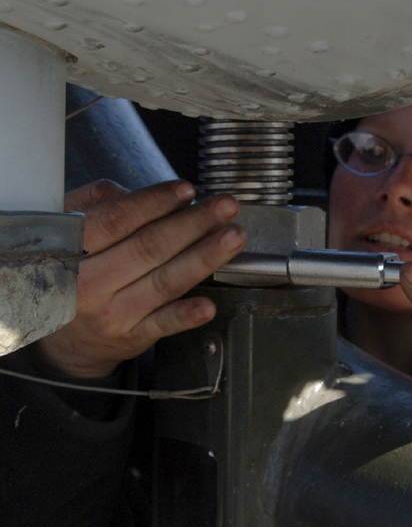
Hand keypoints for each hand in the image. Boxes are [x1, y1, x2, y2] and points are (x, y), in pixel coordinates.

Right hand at [37, 179, 246, 377]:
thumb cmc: (74, 271)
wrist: (64, 335)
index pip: (118, 219)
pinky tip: (208, 304)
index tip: (187, 190)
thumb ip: (100, 203)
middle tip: (226, 207)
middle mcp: (89, 283)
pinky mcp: (131, 336)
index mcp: (71, 250)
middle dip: (193, 223)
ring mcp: (111, 312)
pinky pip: (163, 324)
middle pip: (149, 247)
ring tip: (232, 237)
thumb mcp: (67, 230)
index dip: (155, 202)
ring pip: (164, 281)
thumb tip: (141, 193)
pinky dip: (186, 314)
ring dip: (204, 257)